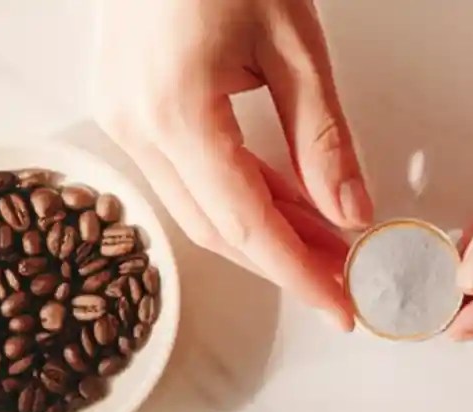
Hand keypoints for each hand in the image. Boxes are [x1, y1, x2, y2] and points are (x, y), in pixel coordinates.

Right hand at [93, 0, 372, 330]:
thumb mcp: (293, 44)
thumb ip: (323, 137)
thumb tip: (351, 214)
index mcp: (175, 110)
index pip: (245, 224)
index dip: (297, 275)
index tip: (342, 307)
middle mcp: (134, 125)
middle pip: (218, 229)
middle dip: (286, 263)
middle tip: (346, 281)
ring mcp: (121, 118)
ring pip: (199, 209)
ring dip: (264, 234)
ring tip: (328, 244)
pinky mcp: (126, 108)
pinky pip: (185, 177)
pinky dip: (238, 197)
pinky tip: (287, 203)